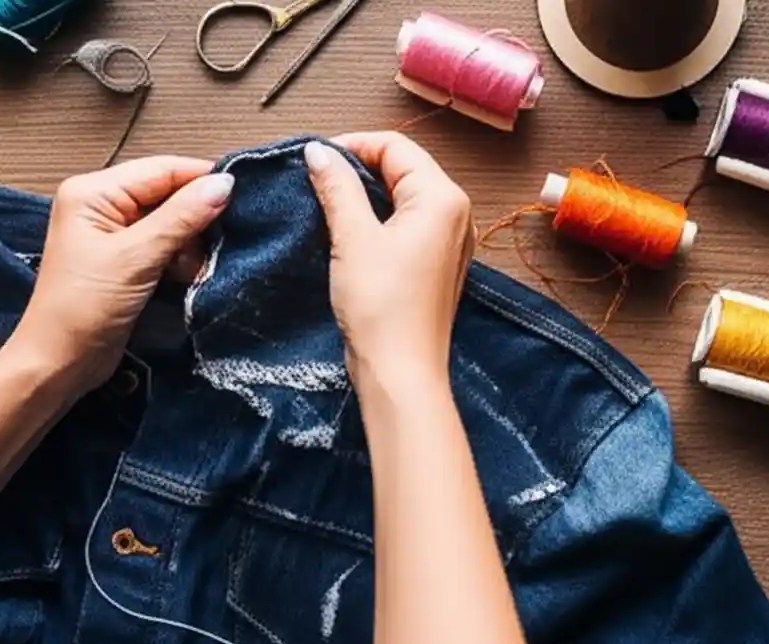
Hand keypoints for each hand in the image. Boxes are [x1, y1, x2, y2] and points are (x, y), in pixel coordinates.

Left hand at [6, 157, 233, 392]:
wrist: (57, 364)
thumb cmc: (83, 308)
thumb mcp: (136, 258)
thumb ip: (181, 217)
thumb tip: (224, 183)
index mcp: (93, 192)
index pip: (161, 169)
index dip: (202, 179)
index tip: (245, 193)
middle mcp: (102, 205)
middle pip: (167, 194)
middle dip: (198, 216)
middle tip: (226, 238)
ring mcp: (113, 234)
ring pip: (171, 222)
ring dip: (192, 242)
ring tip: (204, 265)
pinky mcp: (125, 261)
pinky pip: (164, 246)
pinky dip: (182, 259)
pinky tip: (193, 275)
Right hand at [303, 133, 474, 385]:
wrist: (401, 373)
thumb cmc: (381, 305)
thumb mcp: (352, 238)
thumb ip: (337, 187)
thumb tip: (318, 152)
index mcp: (442, 198)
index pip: (396, 146)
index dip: (351, 145)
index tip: (313, 159)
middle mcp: (456, 213)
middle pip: (403, 168)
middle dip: (357, 168)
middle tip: (314, 181)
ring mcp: (450, 242)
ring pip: (403, 198)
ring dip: (364, 195)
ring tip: (325, 205)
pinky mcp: (436, 266)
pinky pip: (407, 226)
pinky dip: (377, 220)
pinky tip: (348, 233)